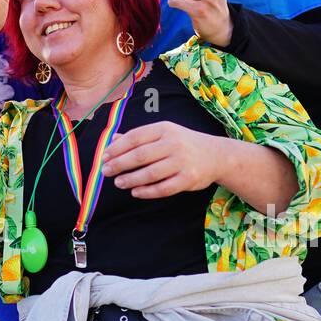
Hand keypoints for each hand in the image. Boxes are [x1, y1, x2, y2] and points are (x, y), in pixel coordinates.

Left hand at [103, 122, 219, 198]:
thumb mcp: (163, 134)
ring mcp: (182, 162)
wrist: (216, 155)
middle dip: (119, 164)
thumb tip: (113, 139)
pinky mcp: (188, 179)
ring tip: (118, 182)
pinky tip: (135, 192)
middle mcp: (174, 143)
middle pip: (140, 155)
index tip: (104, 156)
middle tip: (105, 171)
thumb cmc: (183, 143)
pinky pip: (163, 188)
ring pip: (150, 173)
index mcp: (164, 129)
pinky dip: (147, 191)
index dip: (117, 148)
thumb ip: (139, 137)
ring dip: (130, 179)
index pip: (135, 137)